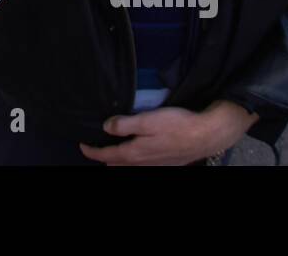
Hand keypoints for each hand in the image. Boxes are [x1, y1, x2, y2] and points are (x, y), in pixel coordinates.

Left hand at [79, 100, 257, 165]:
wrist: (205, 136)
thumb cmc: (176, 125)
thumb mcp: (147, 120)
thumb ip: (124, 124)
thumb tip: (105, 127)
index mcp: (134, 153)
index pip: (106, 155)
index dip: (91, 151)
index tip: (82, 144)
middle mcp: (142, 164)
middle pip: (116, 164)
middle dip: (102, 156)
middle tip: (94, 145)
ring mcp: (154, 166)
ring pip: (129, 167)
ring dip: (117, 160)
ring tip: (111, 148)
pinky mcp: (165, 164)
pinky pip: (141, 166)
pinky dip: (131, 161)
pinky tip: (135, 151)